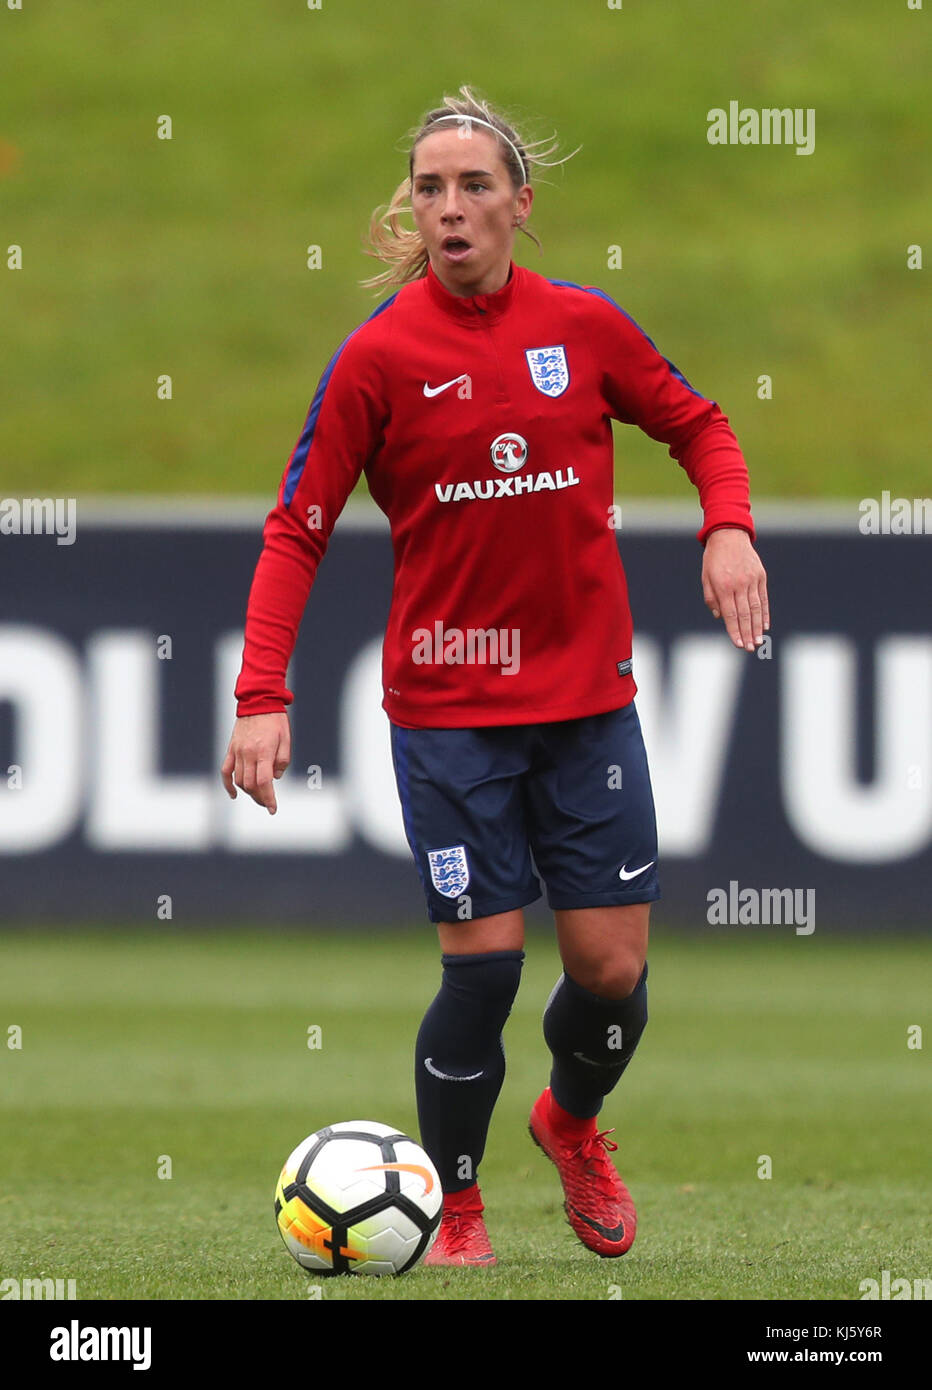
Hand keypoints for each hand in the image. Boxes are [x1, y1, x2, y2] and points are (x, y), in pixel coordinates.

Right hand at [221, 712, 291, 814]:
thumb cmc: (276, 720)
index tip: (272, 808)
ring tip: (258, 796)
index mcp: (264, 751)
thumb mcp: (286, 739)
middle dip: (260, 798)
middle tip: (267, 803)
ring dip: (248, 792)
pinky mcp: (231, 749)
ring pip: (239, 780)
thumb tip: (275, 777)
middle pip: (251, 785)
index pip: (264, 782)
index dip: (268, 798)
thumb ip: (282, 761)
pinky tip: (234, 795)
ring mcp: (237, 752)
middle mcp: (248, 754)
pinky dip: (228, 785)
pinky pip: (226, 771)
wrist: (258, 701)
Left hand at [701, 528, 769, 651]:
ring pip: (756, 608)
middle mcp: (739, 584)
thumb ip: (711, 597)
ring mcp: (752, 580)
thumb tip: (719, 616)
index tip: (738, 644)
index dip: (735, 631)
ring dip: (757, 627)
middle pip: (745, 614)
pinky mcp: (760, 576)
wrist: (729, 535)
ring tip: (758, 641)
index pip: (731, 614)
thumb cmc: (713, 559)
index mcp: (724, 586)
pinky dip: (765, 613)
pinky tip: (764, 625)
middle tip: (751, 648)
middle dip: (747, 633)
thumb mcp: (705, 577)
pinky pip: (763, 598)